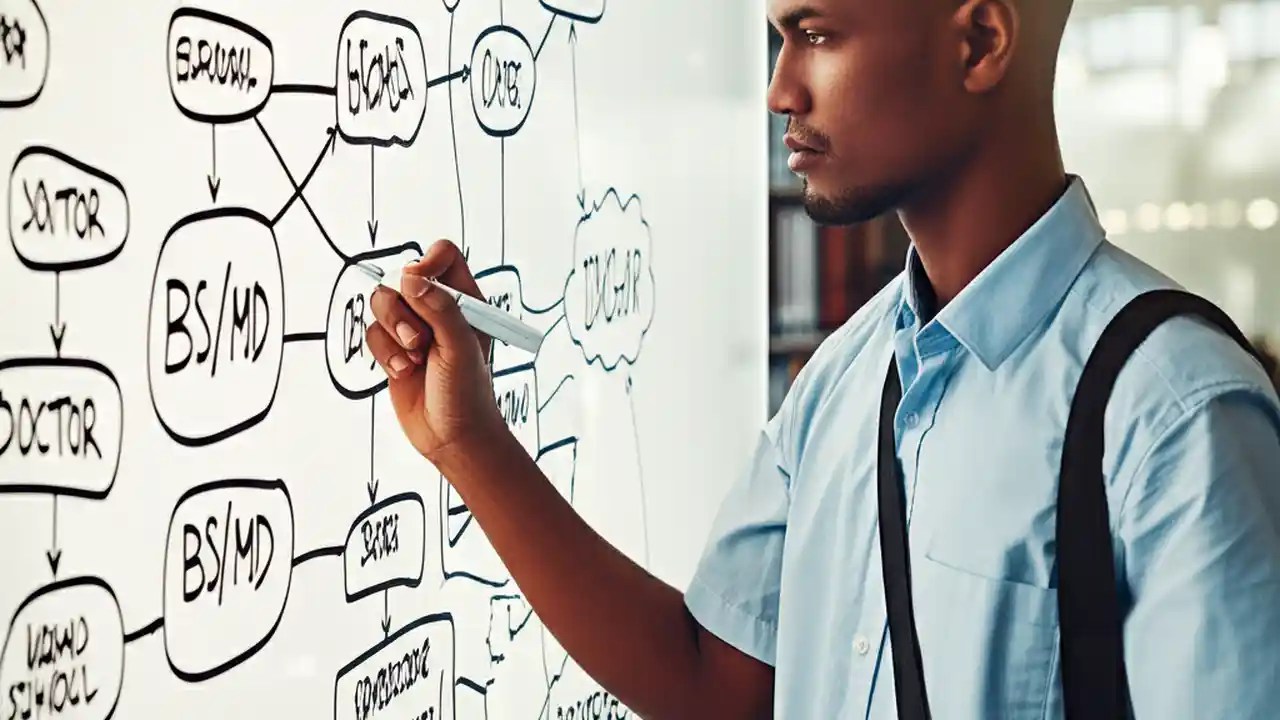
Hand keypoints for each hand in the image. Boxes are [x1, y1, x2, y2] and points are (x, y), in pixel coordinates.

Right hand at [366, 239, 506, 465]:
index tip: (418, 284)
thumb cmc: (469, 395)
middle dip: (403, 310)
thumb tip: (412, 278)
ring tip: (414, 359)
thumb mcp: (461, 348)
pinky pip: (373, 334)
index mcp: (465, 301)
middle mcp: (437, 310)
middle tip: (420, 340)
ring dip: (393, 334)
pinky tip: (405, 372)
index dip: (426, 263)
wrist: (453, 437)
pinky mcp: (394, 351)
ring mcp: (414, 330)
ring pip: (383, 306)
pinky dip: (385, 354)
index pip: (443, 257)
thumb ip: (440, 308)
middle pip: (401, 280)